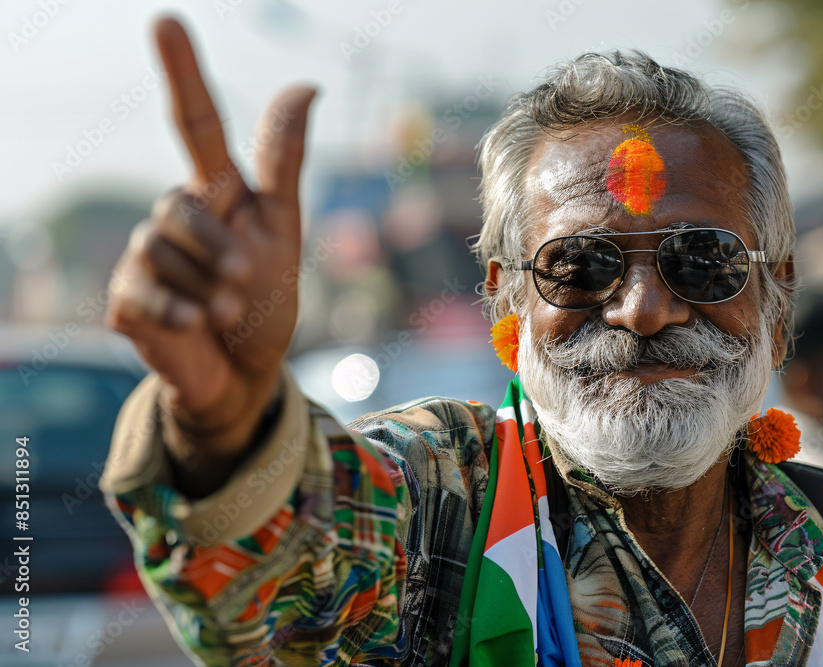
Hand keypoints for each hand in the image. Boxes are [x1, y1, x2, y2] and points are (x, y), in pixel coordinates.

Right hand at [106, 17, 316, 473]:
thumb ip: (284, 162)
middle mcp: (174, 216)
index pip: (195, 122)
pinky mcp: (125, 298)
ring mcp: (144, 256)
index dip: (183, 72)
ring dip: (211, 286)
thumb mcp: (285, 231)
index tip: (168, 21)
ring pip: (163, 249)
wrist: (247, 370)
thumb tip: (306, 84)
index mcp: (217, 192)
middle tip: (248, 280)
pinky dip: (181, 310)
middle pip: (181, 202)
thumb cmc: (267, 298)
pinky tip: (201, 323)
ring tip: (231, 311)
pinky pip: (144, 292)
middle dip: (222, 246)